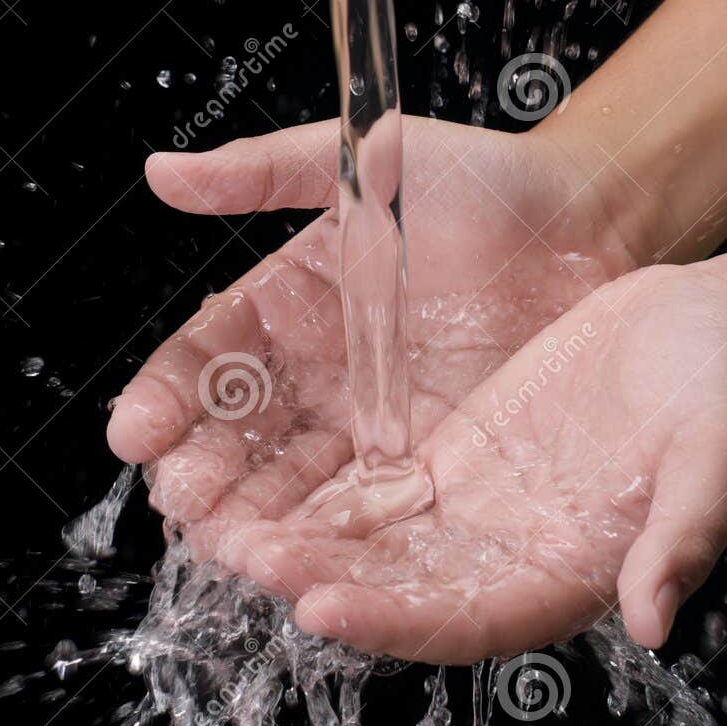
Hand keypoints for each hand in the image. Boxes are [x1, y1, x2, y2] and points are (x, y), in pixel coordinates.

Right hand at [107, 116, 645, 532]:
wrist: (591, 220)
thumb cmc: (482, 179)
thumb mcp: (370, 161)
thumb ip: (264, 173)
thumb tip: (162, 174)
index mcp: (288, 303)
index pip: (209, 357)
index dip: (169, 396)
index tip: (136, 433)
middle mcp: (319, 373)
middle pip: (240, 436)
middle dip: (205, 475)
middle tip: (185, 504)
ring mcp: (370, 422)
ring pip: (296, 484)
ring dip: (258, 521)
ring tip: (235, 548)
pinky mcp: (429, 461)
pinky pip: (372, 509)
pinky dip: (338, 539)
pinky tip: (309, 563)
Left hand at [200, 263, 726, 661]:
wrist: (710, 323)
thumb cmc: (726, 387)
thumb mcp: (715, 452)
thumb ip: (684, 535)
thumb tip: (654, 623)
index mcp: (572, 576)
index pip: (467, 623)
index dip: (394, 623)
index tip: (322, 609)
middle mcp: (512, 558)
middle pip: (402, 592)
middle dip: (323, 584)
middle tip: (247, 559)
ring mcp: (479, 510)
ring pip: (378, 544)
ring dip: (308, 542)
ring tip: (232, 525)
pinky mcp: (458, 458)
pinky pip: (379, 486)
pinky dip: (325, 490)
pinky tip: (267, 474)